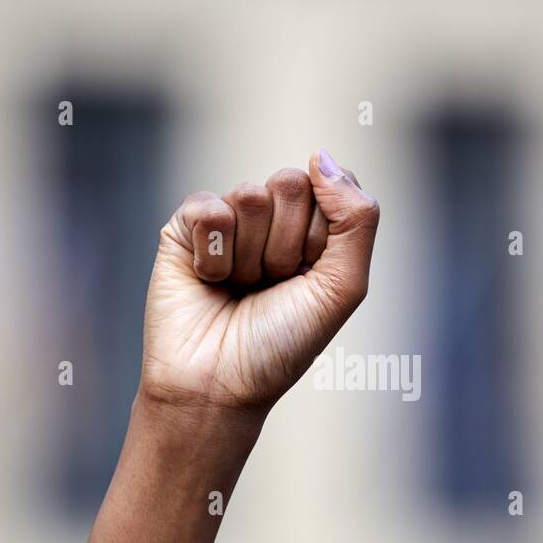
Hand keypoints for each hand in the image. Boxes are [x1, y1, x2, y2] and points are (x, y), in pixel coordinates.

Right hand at [141, 148, 379, 415]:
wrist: (218, 386)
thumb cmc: (281, 345)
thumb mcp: (342, 287)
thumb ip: (356, 218)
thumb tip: (320, 156)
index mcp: (315, 231)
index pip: (330, 188)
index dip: (320, 239)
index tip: (307, 280)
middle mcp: (273, 221)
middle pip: (290, 183)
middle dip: (285, 245)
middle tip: (271, 285)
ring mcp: (229, 220)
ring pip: (249, 195)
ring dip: (250, 256)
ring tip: (240, 288)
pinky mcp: (185, 227)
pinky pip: (209, 207)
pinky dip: (214, 255)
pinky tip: (208, 281)